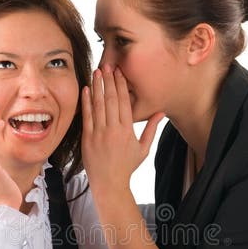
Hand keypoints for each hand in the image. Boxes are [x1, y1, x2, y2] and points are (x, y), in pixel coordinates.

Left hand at [82, 67, 163, 196]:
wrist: (109, 183)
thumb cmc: (127, 167)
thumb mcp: (143, 149)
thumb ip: (151, 129)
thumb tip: (161, 112)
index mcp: (127, 130)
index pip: (124, 102)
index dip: (121, 85)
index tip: (119, 72)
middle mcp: (113, 130)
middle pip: (111, 100)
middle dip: (109, 81)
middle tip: (107, 65)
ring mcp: (99, 133)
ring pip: (98, 105)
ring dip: (97, 87)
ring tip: (97, 72)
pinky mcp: (88, 138)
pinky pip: (87, 116)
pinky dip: (86, 102)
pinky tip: (86, 89)